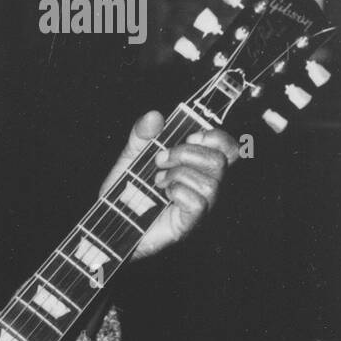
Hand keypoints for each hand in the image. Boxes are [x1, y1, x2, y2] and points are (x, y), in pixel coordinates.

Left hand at [100, 110, 239, 259]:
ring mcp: (199, 207)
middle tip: (160, 159)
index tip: (189, 136)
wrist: (111, 222)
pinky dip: (178, 192)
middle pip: (220, 161)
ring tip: (158, 180)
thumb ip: (142, 135)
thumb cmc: (126, 192)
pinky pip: (198, 203)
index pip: (229, 148)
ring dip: (179, 175)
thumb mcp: (131, 157)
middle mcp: (204, 186)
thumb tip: (154, 117)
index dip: (216, 137)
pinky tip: (163, 194)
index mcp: (199, 167)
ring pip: (210, 183)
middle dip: (188, 153)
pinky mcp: (188, 224)